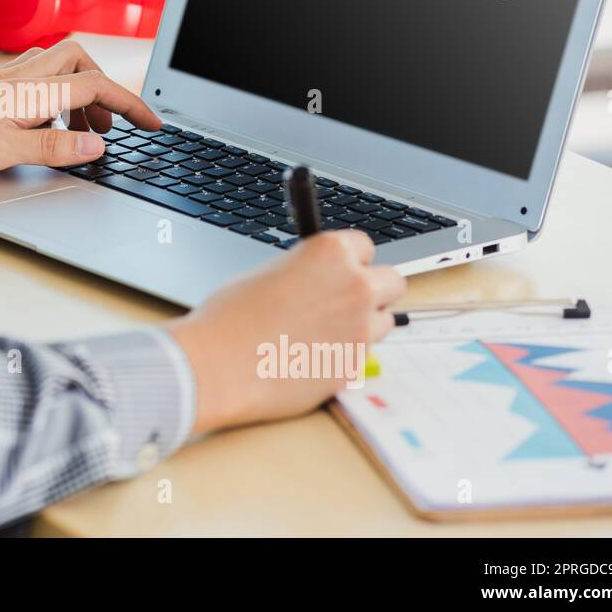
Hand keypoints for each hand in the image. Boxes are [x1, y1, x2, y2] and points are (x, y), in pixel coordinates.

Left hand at [0, 41, 161, 177]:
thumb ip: (51, 148)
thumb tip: (97, 146)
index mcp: (31, 92)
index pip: (95, 88)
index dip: (129, 104)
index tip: (153, 124)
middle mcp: (19, 79)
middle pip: (79, 62)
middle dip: (105, 88)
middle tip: (111, 125)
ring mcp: (1, 83)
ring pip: (56, 69)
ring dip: (79, 93)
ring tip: (82, 130)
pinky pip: (34, 81)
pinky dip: (53, 97)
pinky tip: (42, 123)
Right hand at [168, 231, 403, 434]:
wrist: (219, 364)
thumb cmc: (230, 316)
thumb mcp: (268, 273)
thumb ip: (306, 273)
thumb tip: (317, 283)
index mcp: (331, 253)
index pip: (365, 245)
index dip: (349, 260)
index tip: (339, 271)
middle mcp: (356, 286)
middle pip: (392, 282)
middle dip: (373, 290)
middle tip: (345, 302)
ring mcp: (361, 328)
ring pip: (384, 321)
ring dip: (363, 325)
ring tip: (323, 334)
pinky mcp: (355, 365)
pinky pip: (362, 356)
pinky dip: (344, 356)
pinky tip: (312, 358)